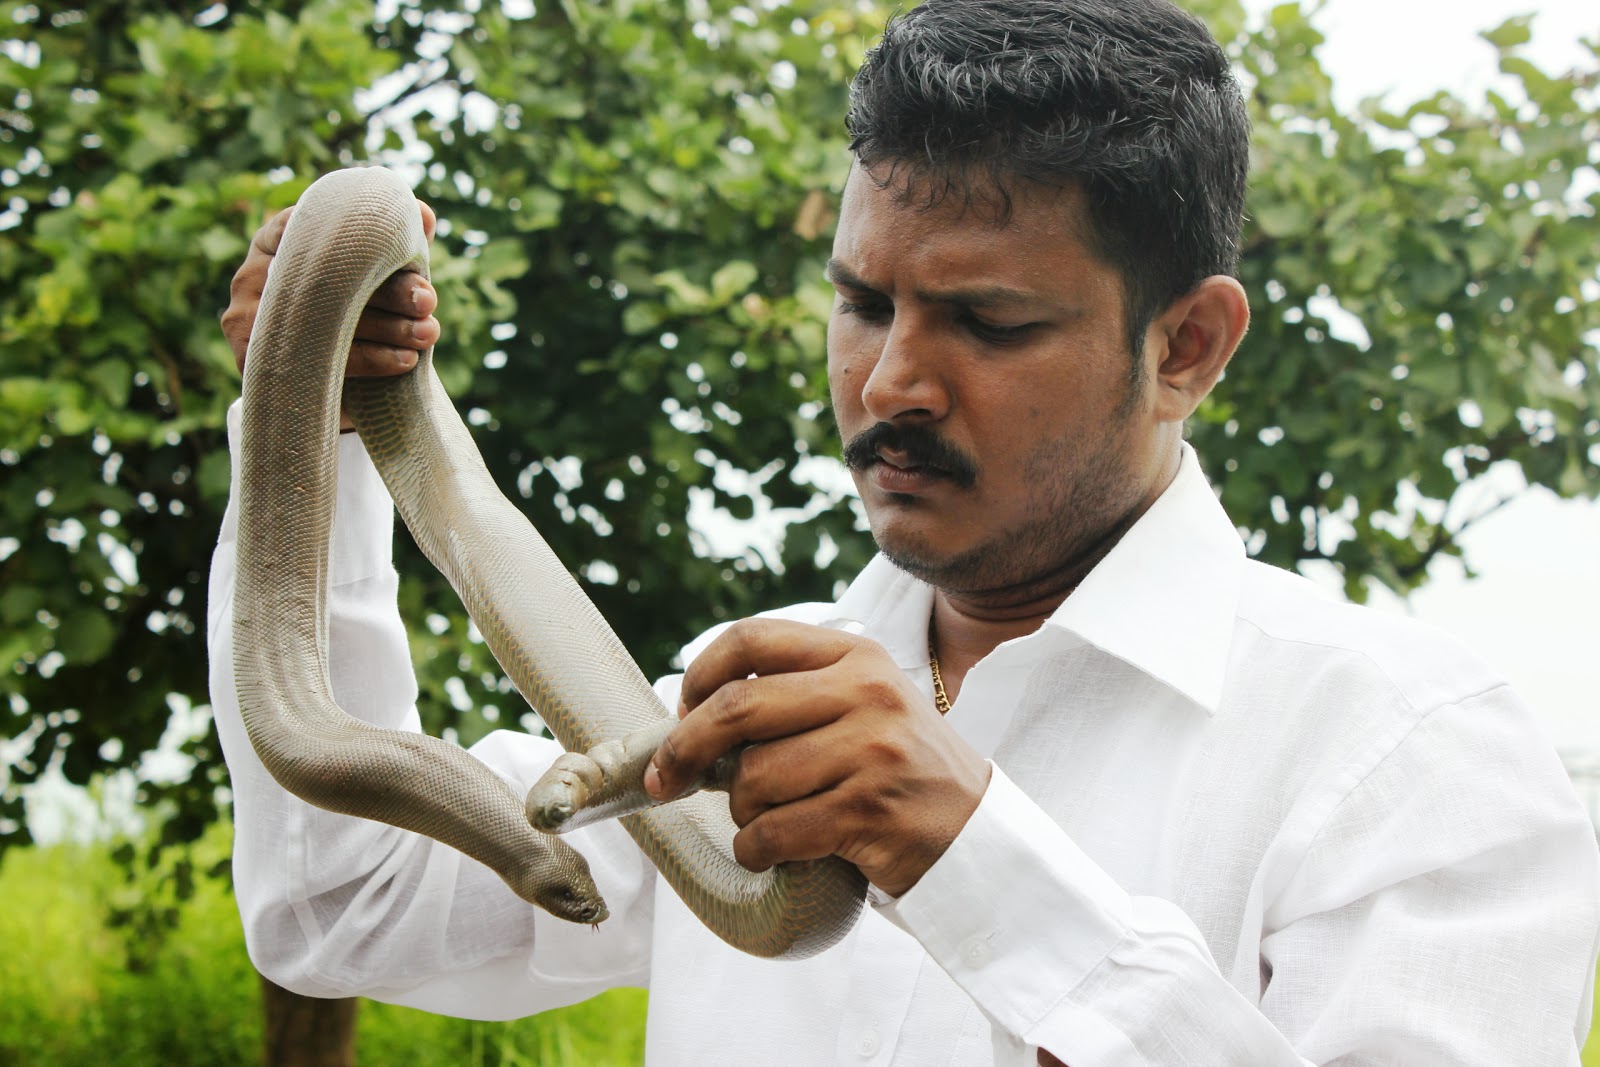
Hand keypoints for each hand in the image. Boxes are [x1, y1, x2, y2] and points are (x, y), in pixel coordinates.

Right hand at [219, 200, 440, 429]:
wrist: (318, 379)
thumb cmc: (347, 310)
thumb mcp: (368, 272)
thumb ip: (392, 240)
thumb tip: (425, 216)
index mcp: (277, 240)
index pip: (314, 223)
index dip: (364, 238)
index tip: (409, 253)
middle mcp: (255, 274)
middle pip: (326, 277)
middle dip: (387, 289)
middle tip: (428, 299)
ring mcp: (249, 317)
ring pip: (325, 320)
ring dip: (387, 327)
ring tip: (428, 332)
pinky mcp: (257, 360)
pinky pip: (319, 359)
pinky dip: (370, 360)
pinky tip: (405, 360)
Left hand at [643, 618, 990, 897]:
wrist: (975, 833)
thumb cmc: (897, 771)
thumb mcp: (862, 706)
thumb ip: (794, 696)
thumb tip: (687, 721)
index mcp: (857, 655)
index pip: (752, 639)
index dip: (700, 674)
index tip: (680, 710)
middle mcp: (866, 693)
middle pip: (737, 706)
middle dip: (684, 748)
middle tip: (664, 780)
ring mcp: (871, 751)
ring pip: (752, 778)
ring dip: (741, 811)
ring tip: (767, 819)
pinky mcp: (868, 812)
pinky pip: (773, 832)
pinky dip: (756, 850)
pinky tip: (774, 851)